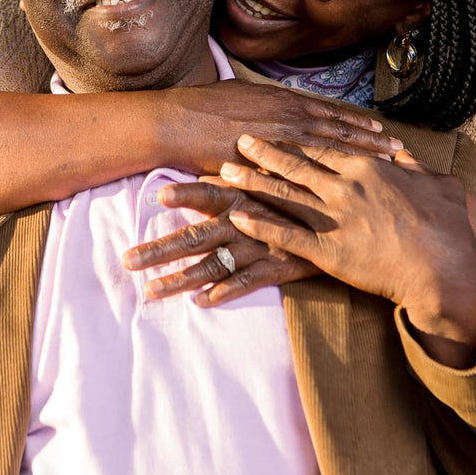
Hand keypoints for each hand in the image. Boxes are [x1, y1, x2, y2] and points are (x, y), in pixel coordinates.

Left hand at [122, 178, 319, 305]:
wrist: (349, 220)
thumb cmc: (304, 194)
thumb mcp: (274, 178)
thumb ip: (241, 176)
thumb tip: (206, 172)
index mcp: (242, 194)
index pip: (207, 190)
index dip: (185, 192)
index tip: (157, 195)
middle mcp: (244, 220)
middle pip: (195, 236)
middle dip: (159, 249)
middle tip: (126, 261)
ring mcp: (260, 246)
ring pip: (212, 265)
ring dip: (180, 279)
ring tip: (151, 291)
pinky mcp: (278, 267)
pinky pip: (246, 282)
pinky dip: (224, 292)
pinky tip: (200, 302)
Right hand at [161, 80, 402, 174]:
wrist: (180, 122)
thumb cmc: (205, 106)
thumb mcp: (242, 93)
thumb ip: (266, 103)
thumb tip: (275, 103)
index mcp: (285, 101)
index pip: (331, 114)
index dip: (357, 123)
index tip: (380, 130)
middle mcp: (291, 118)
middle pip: (342, 133)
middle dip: (372, 142)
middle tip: (400, 151)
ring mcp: (283, 142)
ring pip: (333, 152)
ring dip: (363, 158)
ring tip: (389, 167)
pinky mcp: (271, 164)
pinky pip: (308, 175)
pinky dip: (331, 181)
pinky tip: (349, 190)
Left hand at [219, 136, 475, 364]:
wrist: (443, 268)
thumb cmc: (447, 227)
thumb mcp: (438, 184)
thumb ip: (415, 166)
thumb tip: (405, 153)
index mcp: (366, 169)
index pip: (321, 149)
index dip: (294, 140)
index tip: (276, 131)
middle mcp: (344, 188)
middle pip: (294, 166)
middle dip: (263, 152)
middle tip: (239, 140)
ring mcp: (333, 220)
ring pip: (282, 195)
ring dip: (251, 183)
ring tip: (223, 173)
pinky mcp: (327, 252)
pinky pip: (285, 236)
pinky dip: (259, 227)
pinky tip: (237, 220)